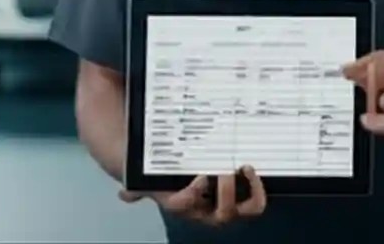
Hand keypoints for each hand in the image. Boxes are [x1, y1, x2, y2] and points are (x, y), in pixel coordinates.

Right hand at [119, 167, 266, 225]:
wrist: (183, 183)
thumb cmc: (169, 181)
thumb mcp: (150, 182)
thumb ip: (137, 187)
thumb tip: (125, 195)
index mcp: (181, 205)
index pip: (184, 206)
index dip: (192, 195)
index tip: (199, 177)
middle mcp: (204, 211)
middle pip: (221, 215)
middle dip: (226, 195)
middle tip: (226, 171)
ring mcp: (225, 207)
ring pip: (243, 211)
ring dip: (250, 194)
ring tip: (245, 168)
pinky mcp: (241, 199)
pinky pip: (254, 203)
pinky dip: (257, 189)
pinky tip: (251, 170)